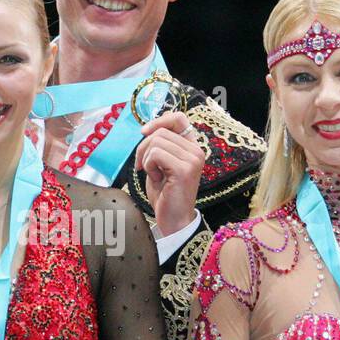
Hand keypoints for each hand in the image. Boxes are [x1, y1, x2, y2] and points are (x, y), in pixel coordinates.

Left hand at [134, 113, 203, 236]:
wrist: (174, 221)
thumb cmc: (166, 195)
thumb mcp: (160, 165)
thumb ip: (159, 146)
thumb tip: (149, 128)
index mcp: (193, 147)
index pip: (179, 118)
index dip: (159, 120)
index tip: (144, 132)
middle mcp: (196, 151)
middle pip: (160, 132)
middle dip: (143, 148)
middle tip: (143, 166)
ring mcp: (192, 159)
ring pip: (155, 142)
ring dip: (146, 159)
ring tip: (154, 175)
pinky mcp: (184, 169)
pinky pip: (155, 155)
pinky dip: (149, 166)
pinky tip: (157, 179)